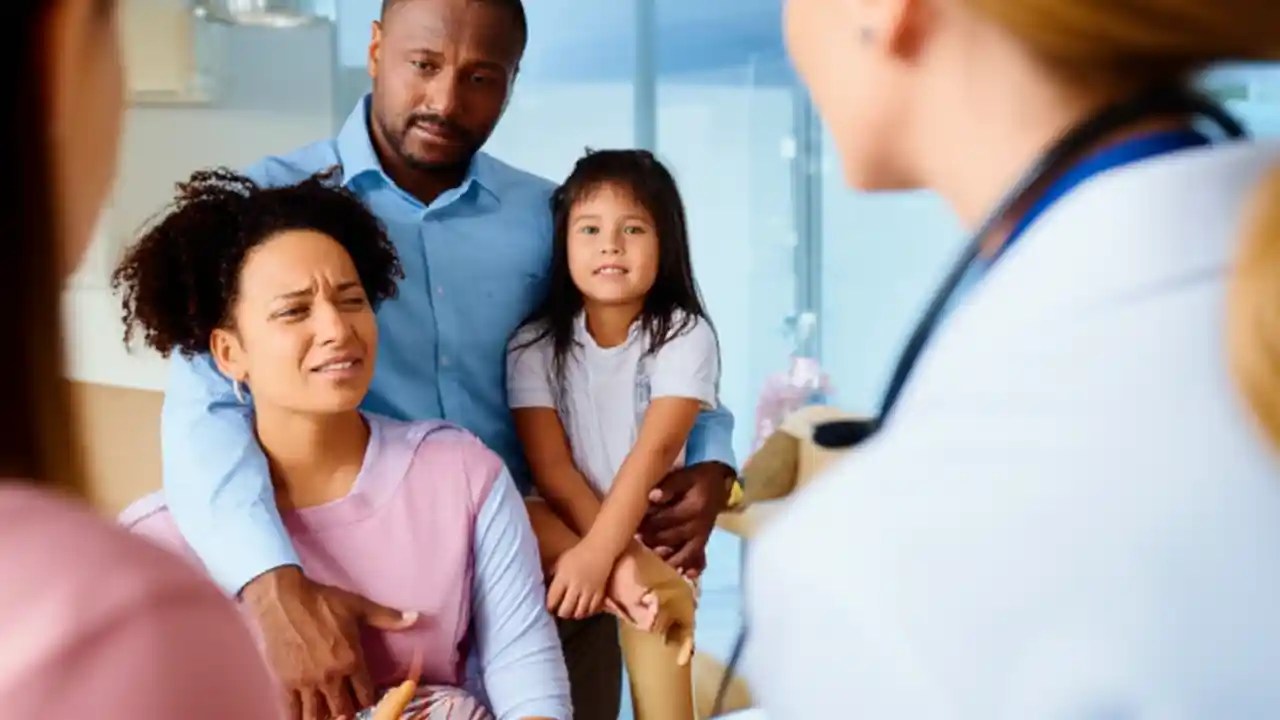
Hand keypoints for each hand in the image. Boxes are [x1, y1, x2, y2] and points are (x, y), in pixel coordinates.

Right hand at [241, 566, 417, 719]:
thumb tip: (415, 617)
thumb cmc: (321, 601)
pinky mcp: (284, 683)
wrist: (282, 598)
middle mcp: (331, 676)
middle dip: (348, 712)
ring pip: (318, 715)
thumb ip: (387, 617)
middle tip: (347, 709)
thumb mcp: (357, 606)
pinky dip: (298, 717)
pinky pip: (292, 711)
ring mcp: (306, 682)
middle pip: (343, 710)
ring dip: (325, 717)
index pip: (366, 694)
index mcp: (351, 660)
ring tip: (327, 714)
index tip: (366, 699)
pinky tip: (303, 717)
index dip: (368, 700)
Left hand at [547, 540, 613, 619]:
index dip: (549, 607)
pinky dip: (587, 612)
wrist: (599, 549)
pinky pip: (592, 609)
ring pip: (579, 613)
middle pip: (565, 610)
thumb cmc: (577, 554)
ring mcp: (588, 590)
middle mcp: (575, 586)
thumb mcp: (560, 562)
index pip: (552, 600)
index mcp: (563, 578)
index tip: (549, 607)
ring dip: (574, 614)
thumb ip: (552, 575)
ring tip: (571, 611)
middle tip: (560, 611)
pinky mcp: (600, 593)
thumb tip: (543, 587)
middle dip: (561, 613)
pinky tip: (583, 609)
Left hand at [638, 462, 732, 574]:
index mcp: (694, 507)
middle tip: (634, 539)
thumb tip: (651, 497)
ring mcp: (701, 537)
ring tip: (647, 554)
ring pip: (680, 553)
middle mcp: (699, 525)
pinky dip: (687, 568)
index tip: (632, 523)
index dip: (647, 522)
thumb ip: (668, 486)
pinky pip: (696, 559)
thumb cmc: (698, 479)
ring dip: (662, 556)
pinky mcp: (703, 543)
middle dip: (649, 539)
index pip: (665, 518)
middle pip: (669, 537)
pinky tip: (678, 573)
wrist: (721, 485)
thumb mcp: (684, 476)